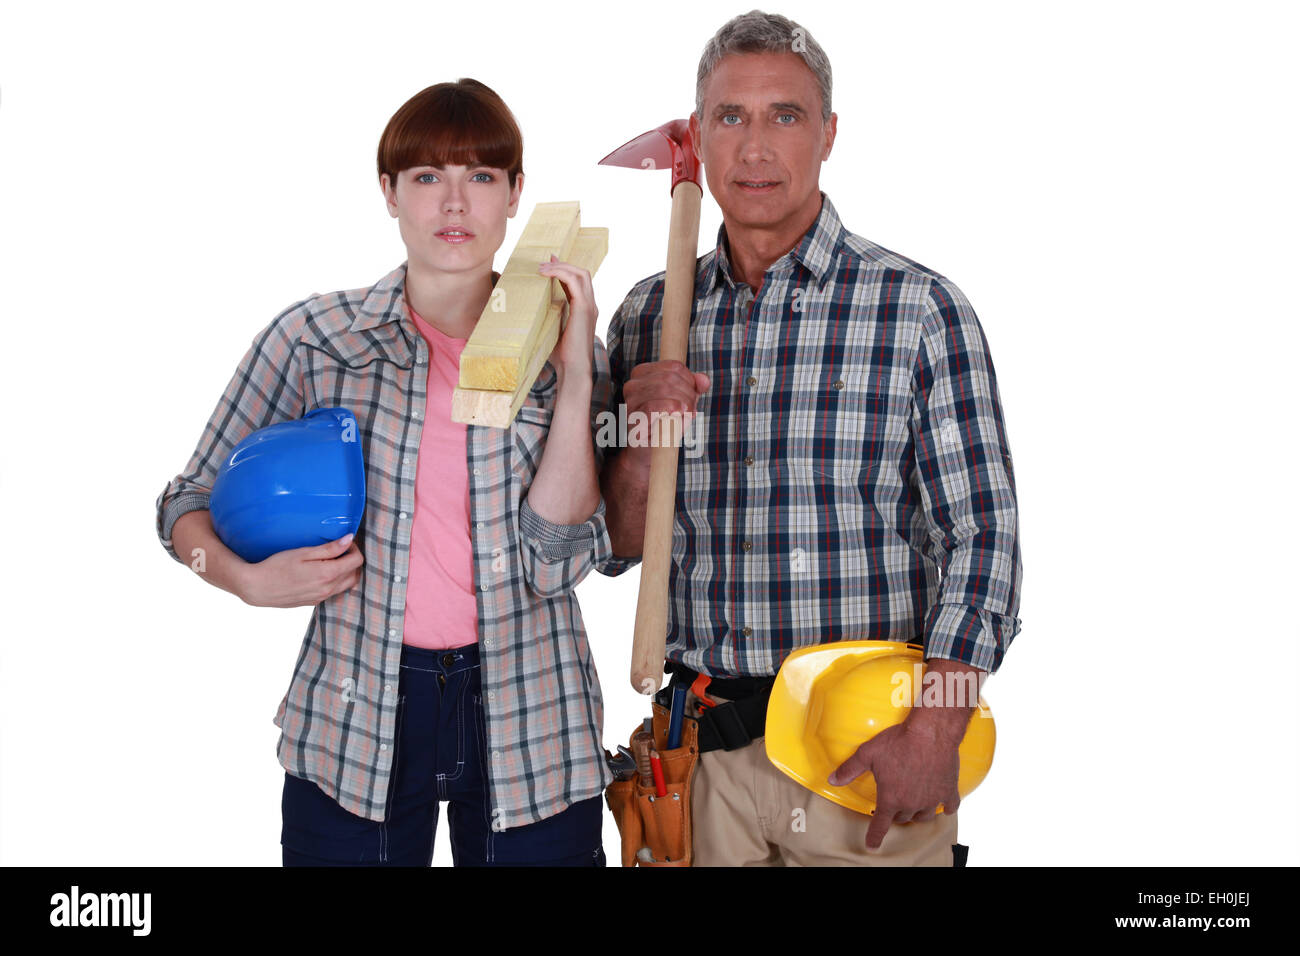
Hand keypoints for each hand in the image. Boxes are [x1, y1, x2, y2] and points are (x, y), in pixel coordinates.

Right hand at [238, 533, 364, 607]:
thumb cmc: (277, 566)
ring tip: (331, 560)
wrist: (257, 588)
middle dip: (352, 560)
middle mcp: (328, 589)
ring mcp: (321, 597)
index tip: (344, 542)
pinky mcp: (314, 602)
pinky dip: (335, 581)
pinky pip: (334, 591)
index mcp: (328, 574)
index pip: (357, 561)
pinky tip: (321, 572)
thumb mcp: (303, 553)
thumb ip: (329, 548)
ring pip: (347, 585)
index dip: (354, 548)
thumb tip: (349, 539)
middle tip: (339, 550)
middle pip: (355, 574)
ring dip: (345, 572)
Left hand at [539, 255, 596, 380]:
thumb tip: (534, 310)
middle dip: (563, 264)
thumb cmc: (562, 357)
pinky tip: (545, 274)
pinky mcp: (584, 309)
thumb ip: (550, 318)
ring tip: (542, 267)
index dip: (564, 270)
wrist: (573, 370)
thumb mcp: (553, 331)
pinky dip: (560, 273)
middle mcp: (591, 306)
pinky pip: (574, 281)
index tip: (548, 264)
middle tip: (543, 263)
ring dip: (560, 267)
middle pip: (582, 273)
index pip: (578, 283)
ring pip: (580, 274)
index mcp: (585, 310)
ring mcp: (590, 306)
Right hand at [620, 360, 709, 464]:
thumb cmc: (666, 422)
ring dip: (682, 402)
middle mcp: (633, 384)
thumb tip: (703, 380)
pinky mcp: (632, 419)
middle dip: (688, 393)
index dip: (690, 380)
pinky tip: (679, 412)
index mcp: (643, 374)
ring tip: (687, 414)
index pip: (674, 366)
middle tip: (692, 408)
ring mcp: (630, 402)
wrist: (650, 450)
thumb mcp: (684, 400)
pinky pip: (652, 406)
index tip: (693, 394)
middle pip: (670, 378)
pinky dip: (670, 407)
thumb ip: (695, 387)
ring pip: (662, 389)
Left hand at [827, 720, 961, 850]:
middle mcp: (912, 804)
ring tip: (914, 804)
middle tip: (893, 803)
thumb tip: (832, 780)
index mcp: (891, 798)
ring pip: (924, 815)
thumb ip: (849, 769)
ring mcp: (932, 799)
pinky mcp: (949, 790)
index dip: (874, 836)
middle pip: (902, 818)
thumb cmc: (898, 742)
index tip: (871, 845)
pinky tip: (943, 804)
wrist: (931, 732)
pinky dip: (946, 807)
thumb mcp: (868, 754)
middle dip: (896, 813)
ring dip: (917, 813)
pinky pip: (950, 807)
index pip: (880, 825)